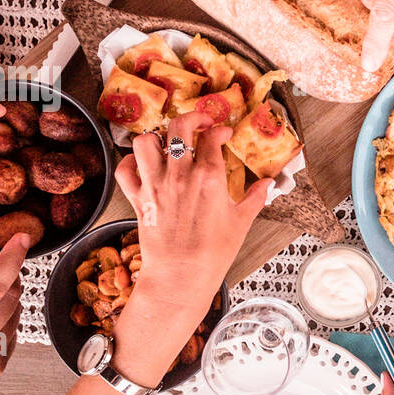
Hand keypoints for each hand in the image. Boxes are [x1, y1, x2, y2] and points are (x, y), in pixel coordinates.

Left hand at [114, 111, 270, 321]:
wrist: (181, 277)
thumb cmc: (213, 253)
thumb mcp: (241, 222)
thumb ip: (255, 198)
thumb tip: (268, 184)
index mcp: (209, 177)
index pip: (212, 137)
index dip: (220, 130)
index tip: (224, 133)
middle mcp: (179, 174)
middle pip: (178, 127)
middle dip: (191, 117)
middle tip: (199, 123)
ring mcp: (155, 184)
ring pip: (146, 141)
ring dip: (157, 137)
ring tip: (168, 143)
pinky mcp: (138, 198)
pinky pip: (125, 169)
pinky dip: (130, 163)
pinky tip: (142, 165)